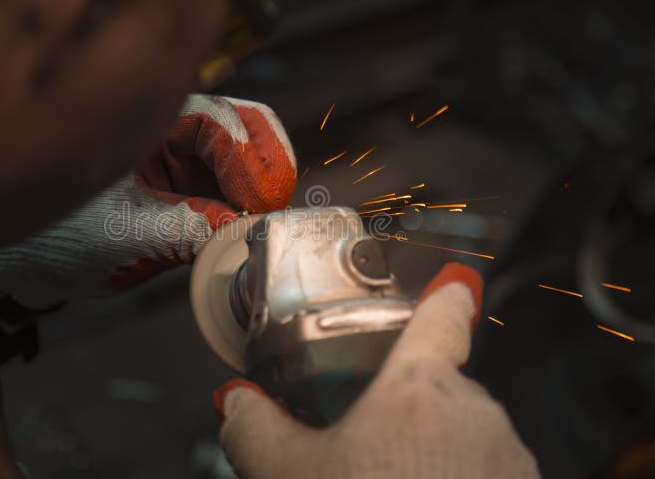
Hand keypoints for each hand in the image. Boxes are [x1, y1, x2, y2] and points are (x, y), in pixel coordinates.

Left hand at [0, 95, 295, 307]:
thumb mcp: (114, 233)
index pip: (219, 119)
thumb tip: (238, 228)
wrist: (36, 263)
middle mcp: (173, 134)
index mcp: (144, 120)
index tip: (257, 203)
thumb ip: (176, 229)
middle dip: (267, 168)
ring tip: (255, 228)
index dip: (247, 158)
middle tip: (268, 212)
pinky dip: (249, 214)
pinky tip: (242, 234)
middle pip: (248, 128)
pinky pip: (237, 197)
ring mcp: (188, 165)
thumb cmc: (56, 234)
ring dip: (261, 193)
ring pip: (250, 162)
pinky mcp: (196, 196)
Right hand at [214, 263, 540, 478]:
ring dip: (428, 450)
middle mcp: (477, 412)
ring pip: (461, 434)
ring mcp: (508, 459)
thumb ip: (255, 429)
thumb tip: (233, 403)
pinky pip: (483, 472)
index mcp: (421, 387)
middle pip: (438, 387)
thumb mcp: (291, 474)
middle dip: (403, 408)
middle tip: (364, 445)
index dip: (444, 295)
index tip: (452, 282)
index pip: (443, 316)